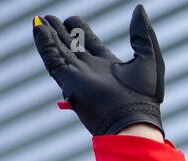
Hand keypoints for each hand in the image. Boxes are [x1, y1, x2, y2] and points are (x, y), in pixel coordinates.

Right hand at [32, 4, 164, 136]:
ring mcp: (79, 76)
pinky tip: (38, 29)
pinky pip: (52, 59)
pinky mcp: (68, 81)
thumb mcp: (149, 59)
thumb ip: (141, 35)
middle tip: (50, 17)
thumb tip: (139, 9)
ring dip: (49, 35)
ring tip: (41, 19)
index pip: (91, 44)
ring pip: (60, 50)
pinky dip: (44, 44)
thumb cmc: (145, 97)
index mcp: (110, 67)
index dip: (82, 30)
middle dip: (61, 31)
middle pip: (72, 46)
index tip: (73, 19)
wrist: (133, 123)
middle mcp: (92, 71)